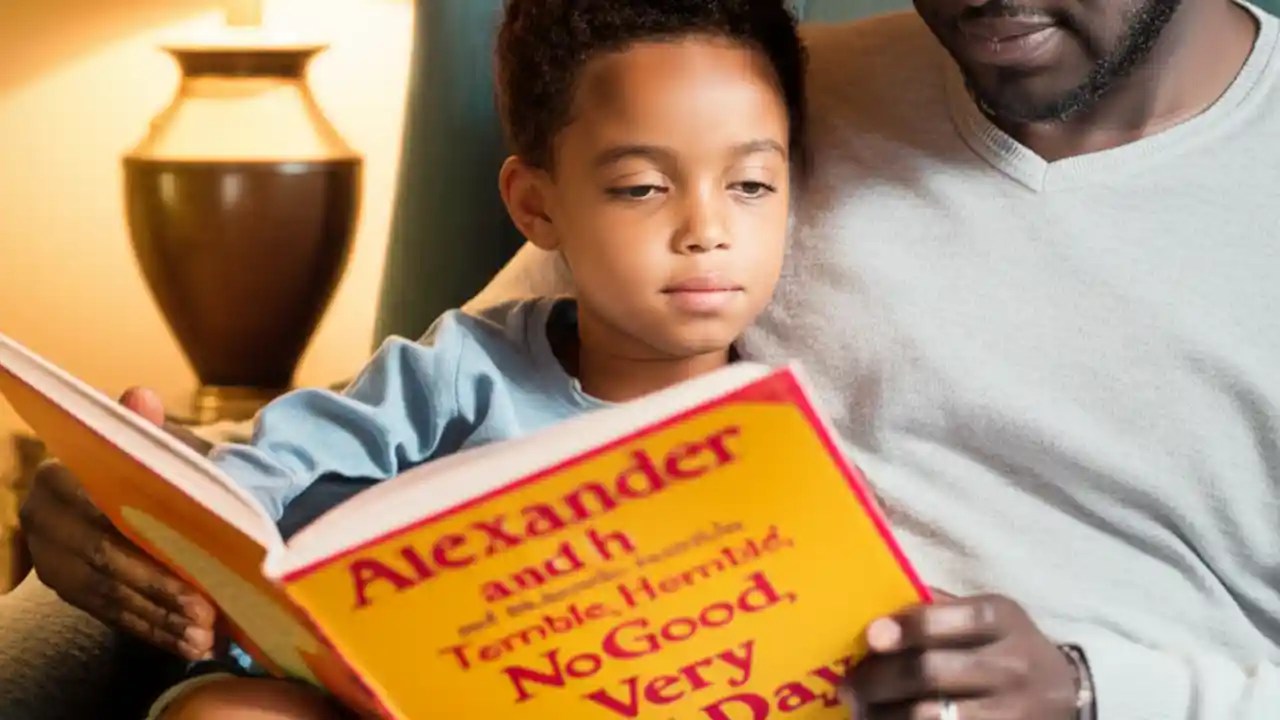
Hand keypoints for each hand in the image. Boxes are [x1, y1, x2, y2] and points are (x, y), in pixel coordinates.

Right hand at [19, 387, 217, 659]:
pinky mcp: (67, 591)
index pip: (98, 518)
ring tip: (204, 635)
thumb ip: (144, 430)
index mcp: (57, 479)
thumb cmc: (146, 466)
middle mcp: (42, 522)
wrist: (123, 489)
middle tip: (206, 613)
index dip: (143, 545)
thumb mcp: (150, 446)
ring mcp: (52, 561)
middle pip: (103, 563)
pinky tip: (187, 644)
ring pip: (108, 596)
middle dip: (159, 590)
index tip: (190, 561)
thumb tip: (141, 395)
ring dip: (159, 619)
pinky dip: (152, 630)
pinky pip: (110, 616)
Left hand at [843, 594, 1077, 719]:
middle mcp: (1010, 664)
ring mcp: (1013, 711)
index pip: (946, 620)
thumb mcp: (988, 618)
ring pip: (934, 718)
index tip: (871, 637)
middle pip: (930, 673)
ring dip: (887, 717)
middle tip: (850, 685)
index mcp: (1000, 618)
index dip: (904, 629)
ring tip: (860, 712)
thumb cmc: (1008, 647)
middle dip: (879, 680)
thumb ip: (940, 610)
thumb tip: (877, 606)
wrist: (1067, 694)